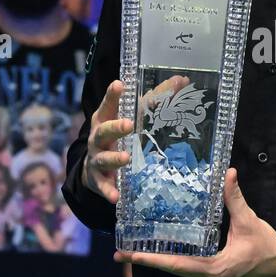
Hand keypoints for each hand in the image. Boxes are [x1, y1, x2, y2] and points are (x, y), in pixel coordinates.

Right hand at [81, 76, 187, 201]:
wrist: (93, 167)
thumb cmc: (117, 135)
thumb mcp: (132, 116)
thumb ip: (155, 98)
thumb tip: (182, 80)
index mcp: (105, 119)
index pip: (109, 105)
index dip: (112, 95)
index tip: (119, 84)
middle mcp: (97, 138)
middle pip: (104, 130)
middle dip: (115, 127)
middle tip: (129, 124)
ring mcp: (96, 158)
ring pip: (104, 158)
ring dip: (115, 158)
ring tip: (126, 158)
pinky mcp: (98, 179)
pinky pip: (103, 185)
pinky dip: (108, 190)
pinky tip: (115, 197)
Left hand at [114, 168, 275, 276]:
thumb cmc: (266, 246)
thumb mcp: (249, 222)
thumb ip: (235, 199)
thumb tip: (227, 173)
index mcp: (214, 268)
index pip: (178, 264)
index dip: (153, 260)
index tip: (131, 255)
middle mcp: (207, 276)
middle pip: (171, 269)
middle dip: (146, 261)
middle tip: (120, 253)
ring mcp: (208, 276)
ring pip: (176, 269)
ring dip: (156, 261)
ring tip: (132, 253)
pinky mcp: (210, 272)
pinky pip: (185, 267)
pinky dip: (170, 259)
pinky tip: (158, 250)